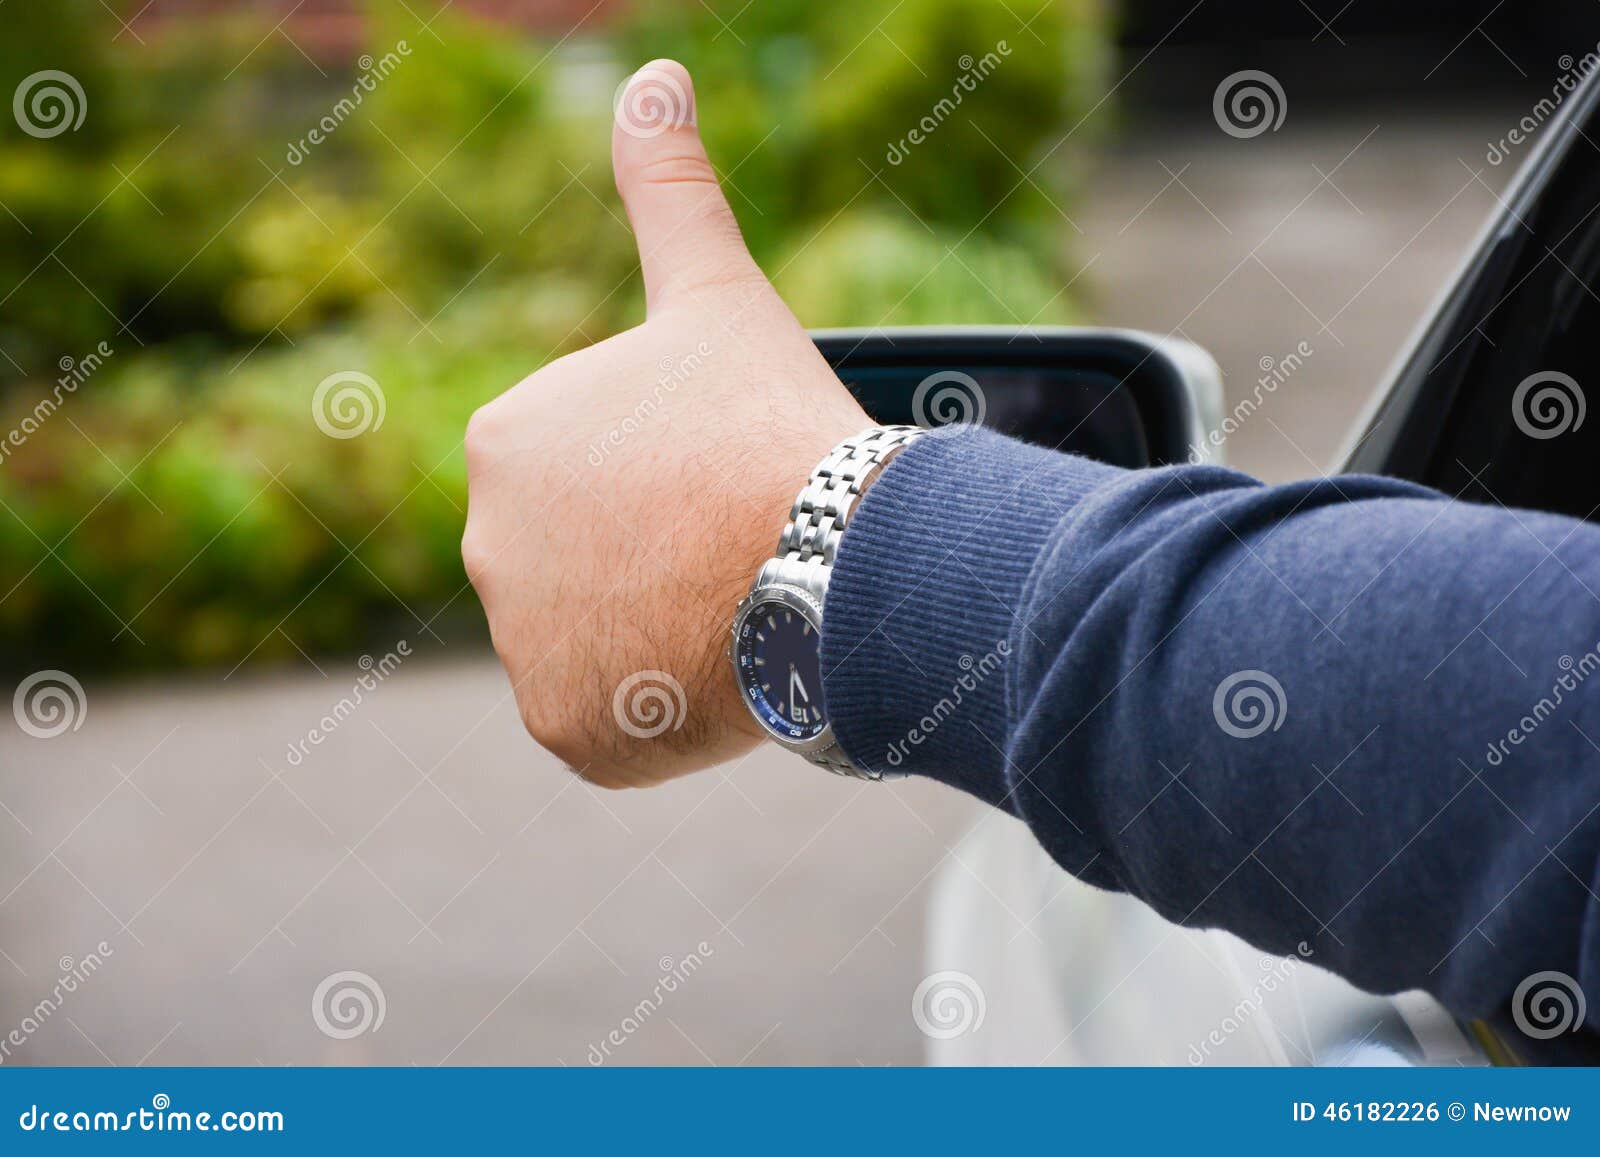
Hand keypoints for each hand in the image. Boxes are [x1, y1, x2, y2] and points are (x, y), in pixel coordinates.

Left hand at [462, 60, 869, 787]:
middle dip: (661, 560)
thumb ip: (669, 187)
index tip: (726, 483)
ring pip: (605, 640)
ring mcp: (523, 647)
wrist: (823, 561)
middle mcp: (486, 545)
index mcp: (507, 439)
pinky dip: (660, 707)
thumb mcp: (715, 292)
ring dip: (661, 632)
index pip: (594, 477)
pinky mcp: (565, 729)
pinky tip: (716, 672)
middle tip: (739, 551)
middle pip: (595, 560)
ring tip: (736, 611)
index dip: (674, 483)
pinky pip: (610, 722)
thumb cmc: (766, 424)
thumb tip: (654, 76)